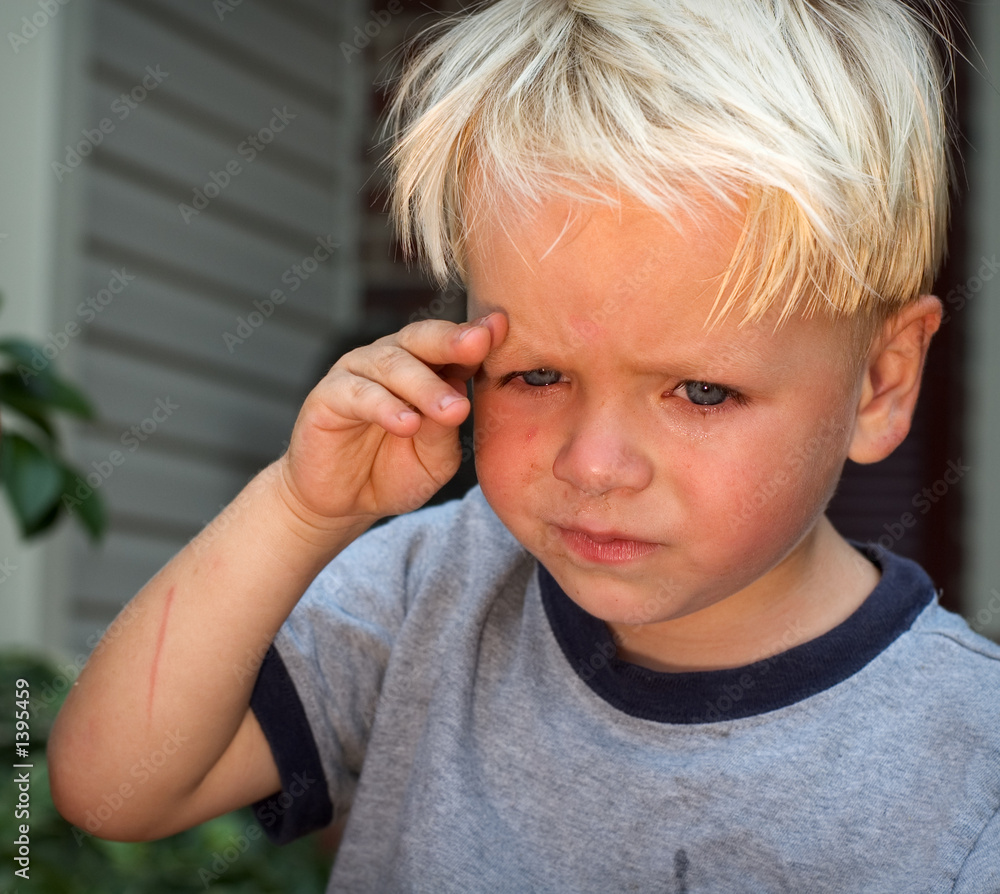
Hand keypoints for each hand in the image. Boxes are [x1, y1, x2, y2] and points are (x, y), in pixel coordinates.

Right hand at [277, 313, 506, 528]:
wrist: (344, 503)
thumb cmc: (394, 473)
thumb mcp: (434, 458)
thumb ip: (445, 429)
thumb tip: (460, 399)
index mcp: (427, 368)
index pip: (454, 345)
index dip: (479, 335)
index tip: (503, 327)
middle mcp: (392, 360)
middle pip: (423, 338)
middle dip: (452, 340)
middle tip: (479, 343)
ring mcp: (358, 373)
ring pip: (393, 364)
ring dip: (425, 386)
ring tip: (452, 410)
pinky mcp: (327, 395)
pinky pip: (358, 394)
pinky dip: (385, 407)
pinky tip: (407, 423)